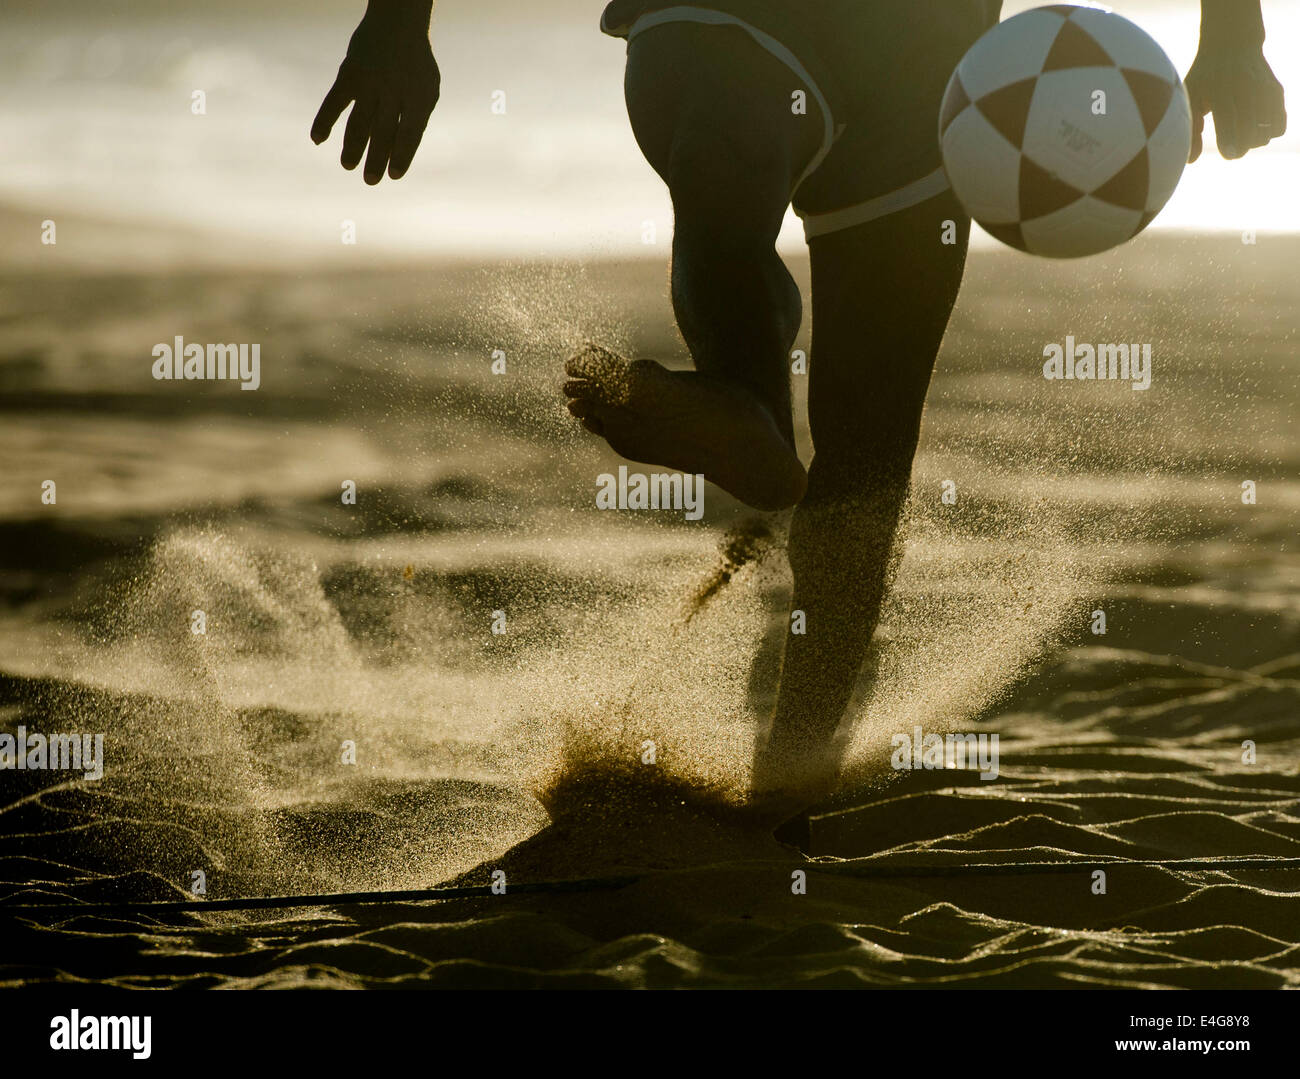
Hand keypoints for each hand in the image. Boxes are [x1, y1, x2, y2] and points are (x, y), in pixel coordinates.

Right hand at [311, 6, 440, 182]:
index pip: (410, 133)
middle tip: (370, 181)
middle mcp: (394, 89)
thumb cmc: (416, 67)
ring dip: (352, 146)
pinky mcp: (349, 74)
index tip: (394, 176)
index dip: (402, 156)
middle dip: (376, 158)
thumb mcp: (426, 92)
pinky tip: (317, 139)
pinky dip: (324, 120)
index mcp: (419, 95)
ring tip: (348, 165)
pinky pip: (334, 101)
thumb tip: (396, 156)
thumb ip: (415, 121)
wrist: (398, 25)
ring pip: (359, 121)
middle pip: (383, 131)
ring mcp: (370, 81)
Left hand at [1184, 45, 1285, 161]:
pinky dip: (1270, 133)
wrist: (1232, 45)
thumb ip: (1190, 129)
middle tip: (1231, 151)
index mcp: (1219, 91)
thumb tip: (1191, 160)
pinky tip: (1258, 128)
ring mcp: (1264, 90)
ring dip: (1255, 142)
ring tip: (1243, 136)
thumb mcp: (1190, 97)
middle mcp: (1245, 89)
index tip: (1228, 154)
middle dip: (1241, 148)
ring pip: (1267, 132)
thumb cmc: (1204, 79)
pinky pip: (1279, 125)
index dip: (1229, 142)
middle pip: (1250, 132)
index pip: (1228, 120)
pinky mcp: (1276, 92)